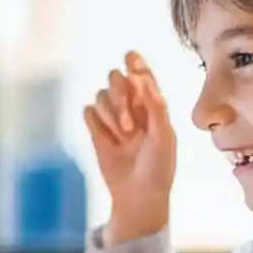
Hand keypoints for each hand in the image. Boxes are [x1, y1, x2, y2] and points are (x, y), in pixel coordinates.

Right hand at [84, 51, 176, 245]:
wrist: (139, 196)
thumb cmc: (159, 168)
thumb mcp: (165, 136)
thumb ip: (156, 106)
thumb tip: (142, 79)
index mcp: (153, 105)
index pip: (142, 75)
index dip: (135, 63)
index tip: (131, 57)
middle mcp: (132, 108)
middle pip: (116, 78)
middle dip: (120, 94)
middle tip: (130, 121)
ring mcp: (113, 119)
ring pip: (101, 95)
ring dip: (112, 113)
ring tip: (124, 135)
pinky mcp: (97, 132)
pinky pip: (88, 111)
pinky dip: (96, 121)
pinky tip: (108, 138)